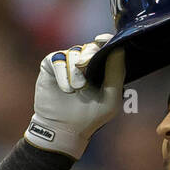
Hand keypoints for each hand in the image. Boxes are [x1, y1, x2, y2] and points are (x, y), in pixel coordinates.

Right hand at [24, 35, 125, 158]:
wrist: (64, 129)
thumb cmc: (90, 117)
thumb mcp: (111, 99)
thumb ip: (117, 74)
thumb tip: (119, 48)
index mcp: (101, 68)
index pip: (104, 47)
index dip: (104, 40)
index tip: (101, 40)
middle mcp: (84, 62)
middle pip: (89, 47)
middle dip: (89, 57)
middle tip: (86, 73)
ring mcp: (67, 63)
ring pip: (73, 53)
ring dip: (75, 72)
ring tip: (76, 89)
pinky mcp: (50, 65)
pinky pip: (57, 59)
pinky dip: (63, 73)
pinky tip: (66, 89)